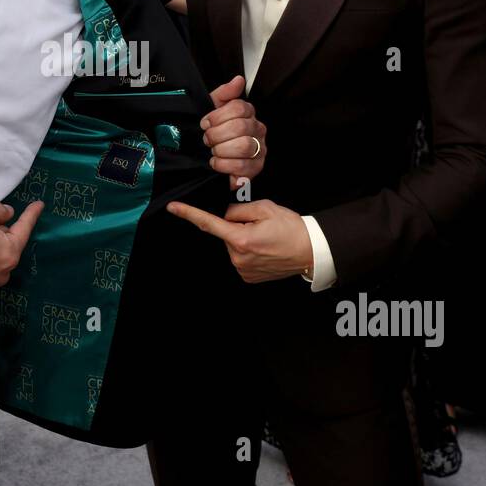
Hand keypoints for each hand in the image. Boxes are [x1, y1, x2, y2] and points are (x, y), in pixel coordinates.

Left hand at [167, 199, 311, 282]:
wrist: (311, 251)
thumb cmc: (292, 228)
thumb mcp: (265, 208)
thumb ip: (239, 209)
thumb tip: (225, 214)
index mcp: (241, 239)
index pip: (208, 224)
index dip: (189, 214)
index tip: (173, 208)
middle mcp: (238, 258)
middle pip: (225, 234)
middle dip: (235, 226)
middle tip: (259, 225)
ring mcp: (243, 270)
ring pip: (232, 246)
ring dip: (242, 239)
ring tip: (266, 239)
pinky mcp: (248, 277)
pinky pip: (239, 258)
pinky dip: (248, 251)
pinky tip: (264, 250)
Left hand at [202, 75, 266, 188]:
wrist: (208, 160)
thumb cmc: (213, 133)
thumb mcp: (212, 110)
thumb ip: (224, 93)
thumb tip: (238, 80)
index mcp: (248, 114)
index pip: (239, 107)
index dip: (218, 116)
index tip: (205, 123)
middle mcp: (257, 130)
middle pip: (241, 127)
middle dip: (217, 135)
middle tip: (207, 140)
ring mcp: (259, 149)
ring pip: (244, 146)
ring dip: (221, 150)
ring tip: (213, 152)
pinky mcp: (256, 168)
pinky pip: (242, 166)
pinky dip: (224, 165)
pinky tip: (217, 163)